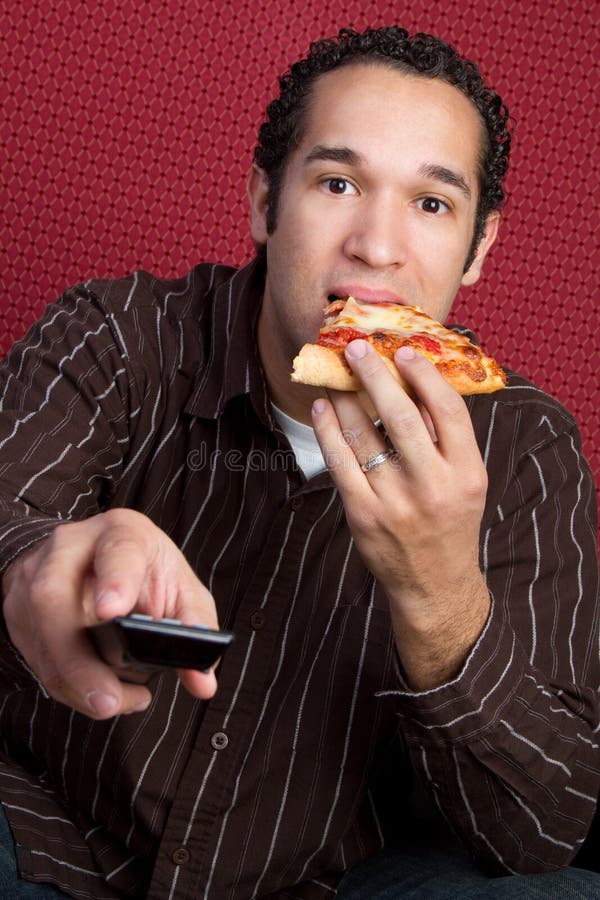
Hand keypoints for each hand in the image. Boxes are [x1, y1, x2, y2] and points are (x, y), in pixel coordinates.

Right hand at [2, 509, 218, 717]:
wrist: (96, 558)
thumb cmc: (144, 572)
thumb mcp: (180, 589)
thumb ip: (197, 629)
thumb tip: (203, 681)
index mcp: (121, 533)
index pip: (118, 551)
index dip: (115, 580)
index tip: (112, 611)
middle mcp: (72, 546)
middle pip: (57, 598)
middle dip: (79, 660)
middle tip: (109, 699)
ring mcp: (37, 573)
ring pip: (41, 633)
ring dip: (74, 681)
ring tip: (113, 702)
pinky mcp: (18, 604)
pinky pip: (34, 654)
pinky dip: (64, 683)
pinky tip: (93, 692)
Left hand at [311, 341, 489, 689]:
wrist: (434, 585)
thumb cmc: (450, 523)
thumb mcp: (466, 482)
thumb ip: (447, 439)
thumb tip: (417, 382)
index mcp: (467, 474)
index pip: (449, 412)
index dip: (426, 377)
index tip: (405, 352)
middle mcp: (433, 487)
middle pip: (402, 417)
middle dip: (377, 376)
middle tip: (357, 348)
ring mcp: (396, 503)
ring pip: (365, 436)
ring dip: (347, 398)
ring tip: (337, 375)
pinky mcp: (363, 515)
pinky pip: (340, 462)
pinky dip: (329, 430)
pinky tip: (323, 409)